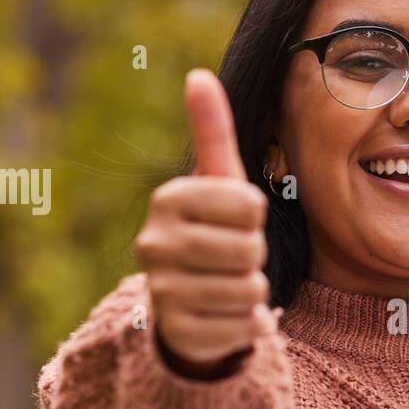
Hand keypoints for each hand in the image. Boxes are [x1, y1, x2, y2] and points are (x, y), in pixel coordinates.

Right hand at [135, 69, 279, 372]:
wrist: (185, 304)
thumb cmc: (211, 232)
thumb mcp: (215, 182)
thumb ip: (211, 131)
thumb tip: (198, 75)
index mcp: (168, 200)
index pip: (250, 204)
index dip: (254, 217)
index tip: (232, 221)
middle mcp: (154, 244)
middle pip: (250, 248)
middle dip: (254, 256)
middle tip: (231, 257)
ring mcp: (162, 291)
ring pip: (250, 289)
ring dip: (252, 291)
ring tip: (226, 284)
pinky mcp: (179, 333)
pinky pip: (245, 327)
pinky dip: (248, 325)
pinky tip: (225, 316)